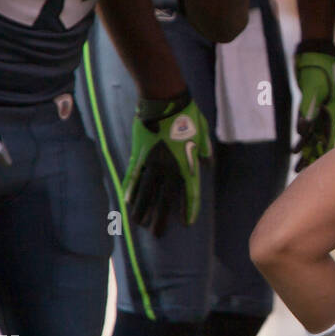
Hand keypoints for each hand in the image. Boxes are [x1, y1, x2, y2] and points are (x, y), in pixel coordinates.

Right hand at [123, 91, 212, 236]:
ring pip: (147, 191)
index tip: (185, 223)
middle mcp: (169, 167)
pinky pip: (134, 177)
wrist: (164, 101)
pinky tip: (127, 203)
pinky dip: (131, 191)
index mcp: (187, 163)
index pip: (189, 192)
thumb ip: (204, 151)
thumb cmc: (188, 115)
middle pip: (165, 198)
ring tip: (139, 224)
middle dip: (161, 217)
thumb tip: (206, 164)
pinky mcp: (139, 154)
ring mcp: (152, 162)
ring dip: (143, 209)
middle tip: (157, 234)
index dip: (188, 209)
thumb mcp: (203, 134)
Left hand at [292, 44, 334, 171]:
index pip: (328, 138)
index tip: (316, 168)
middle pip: (320, 141)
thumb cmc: (317, 72)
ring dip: (306, 152)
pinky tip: (297, 150)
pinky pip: (307, 129)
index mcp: (332, 113)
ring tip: (298, 167)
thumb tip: (303, 130)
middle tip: (301, 172)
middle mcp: (327, 116)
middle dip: (312, 157)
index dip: (322, 154)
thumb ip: (308, 109)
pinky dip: (302, 140)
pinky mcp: (311, 110)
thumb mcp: (313, 90)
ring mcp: (320, 113)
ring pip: (313, 137)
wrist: (315, 58)